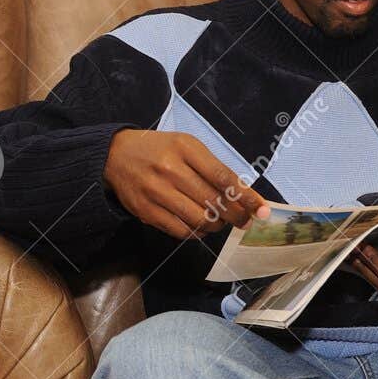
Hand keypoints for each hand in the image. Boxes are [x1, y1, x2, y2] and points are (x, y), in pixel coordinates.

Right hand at [102, 129, 270, 240]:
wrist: (116, 155)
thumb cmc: (160, 150)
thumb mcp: (187, 146)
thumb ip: (213, 168)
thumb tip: (243, 196)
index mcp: (185, 148)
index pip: (223, 177)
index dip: (246, 197)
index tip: (262, 209)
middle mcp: (170, 170)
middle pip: (214, 201)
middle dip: (236, 216)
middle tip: (245, 221)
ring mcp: (156, 192)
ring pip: (199, 219)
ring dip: (217, 225)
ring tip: (221, 221)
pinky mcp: (146, 211)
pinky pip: (180, 230)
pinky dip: (197, 232)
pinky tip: (201, 226)